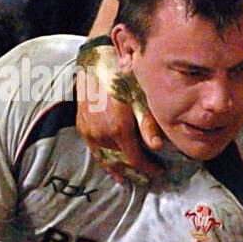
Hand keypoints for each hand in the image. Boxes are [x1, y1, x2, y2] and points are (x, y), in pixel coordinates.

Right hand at [74, 45, 164, 183]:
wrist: (95, 64)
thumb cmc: (123, 78)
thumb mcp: (140, 98)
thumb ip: (148, 125)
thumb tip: (158, 147)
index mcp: (118, 129)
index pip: (136, 159)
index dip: (149, 168)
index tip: (160, 171)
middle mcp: (102, 135)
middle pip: (121, 163)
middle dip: (135, 171)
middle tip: (147, 177)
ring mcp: (89, 133)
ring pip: (105, 160)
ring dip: (118, 170)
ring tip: (128, 178)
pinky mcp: (82, 128)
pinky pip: (94, 151)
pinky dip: (104, 160)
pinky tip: (110, 165)